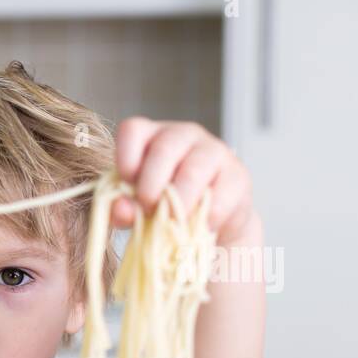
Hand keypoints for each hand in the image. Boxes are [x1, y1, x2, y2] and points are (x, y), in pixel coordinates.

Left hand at [111, 117, 256, 244]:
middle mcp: (184, 135)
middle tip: (148, 209)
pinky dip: (205, 217)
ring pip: (193, 171)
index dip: (125, 159)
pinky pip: (220, 196)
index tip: (127, 184)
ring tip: (171, 221)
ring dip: (177, 202)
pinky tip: (198, 226)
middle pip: (164, 149)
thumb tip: (120, 209)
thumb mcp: (136, 206)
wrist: (207, 222)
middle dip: (150, 186)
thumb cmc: (163, 205)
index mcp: (152, 136)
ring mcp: (214, 150)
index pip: (132, 131)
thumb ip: (122, 208)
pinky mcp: (237, 175)